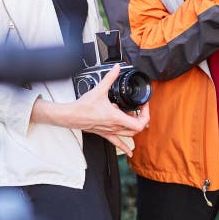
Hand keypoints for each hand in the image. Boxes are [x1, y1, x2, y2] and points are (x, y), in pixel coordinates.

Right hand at [31, 64, 149, 155]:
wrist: (72, 116)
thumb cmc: (84, 107)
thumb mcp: (100, 89)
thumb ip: (110, 77)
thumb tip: (117, 68)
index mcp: (116, 118)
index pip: (140, 123)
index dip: (146, 114)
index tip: (144, 105)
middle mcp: (115, 127)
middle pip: (137, 129)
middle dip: (142, 119)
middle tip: (140, 109)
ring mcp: (110, 131)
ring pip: (129, 135)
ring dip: (135, 128)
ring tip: (134, 118)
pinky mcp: (105, 133)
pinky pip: (117, 143)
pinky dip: (125, 147)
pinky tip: (129, 151)